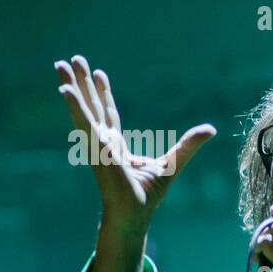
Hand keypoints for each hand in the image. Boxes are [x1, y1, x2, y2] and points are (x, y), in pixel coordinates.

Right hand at [56, 54, 215, 233]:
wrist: (136, 211)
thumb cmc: (149, 193)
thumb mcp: (174, 162)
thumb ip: (189, 144)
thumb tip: (211, 129)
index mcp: (116, 145)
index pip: (108, 113)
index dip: (103, 93)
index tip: (98, 74)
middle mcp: (103, 140)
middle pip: (92, 105)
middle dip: (82, 83)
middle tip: (73, 60)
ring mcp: (96, 142)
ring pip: (83, 107)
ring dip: (72, 85)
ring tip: (61, 64)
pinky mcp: (95, 146)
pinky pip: (83, 121)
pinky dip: (74, 104)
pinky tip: (65, 88)